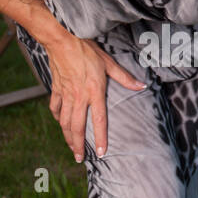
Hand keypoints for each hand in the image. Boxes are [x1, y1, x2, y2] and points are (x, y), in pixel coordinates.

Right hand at [45, 34, 146, 161]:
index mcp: (94, 91)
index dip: (100, 139)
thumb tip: (142, 86)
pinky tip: (60, 123)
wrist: (62, 39)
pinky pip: (56, 108)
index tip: (101, 153)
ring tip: (71, 148)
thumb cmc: (86, 49)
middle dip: (78, 145)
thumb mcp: (108, 62)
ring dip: (68, 137)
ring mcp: (66, 94)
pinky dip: (58, 118)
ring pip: (65, 122)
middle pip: (77, 127)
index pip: (99, 121)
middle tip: (80, 158)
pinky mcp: (56, 89)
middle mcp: (79, 97)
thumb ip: (124, 77)